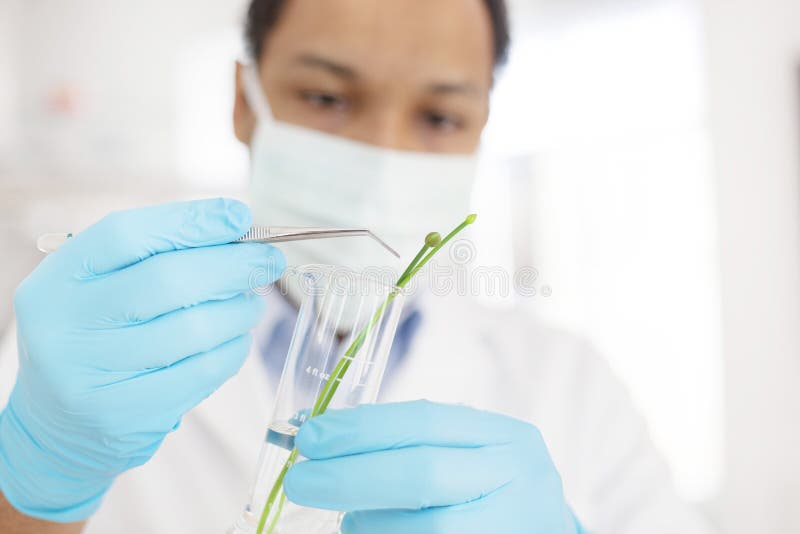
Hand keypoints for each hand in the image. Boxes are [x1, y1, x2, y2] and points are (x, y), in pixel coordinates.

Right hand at [0, 199, 283, 521]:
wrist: (54, 427)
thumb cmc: (93, 337)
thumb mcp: (98, 289)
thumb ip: (153, 256)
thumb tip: (235, 229)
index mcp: (57, 279)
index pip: (126, 234)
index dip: (191, 221)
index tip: (239, 216)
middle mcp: (65, 325)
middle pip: (168, 280)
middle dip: (232, 266)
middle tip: (269, 261)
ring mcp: (92, 375)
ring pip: (193, 329)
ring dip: (238, 311)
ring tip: (252, 304)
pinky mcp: (124, 416)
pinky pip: (200, 372)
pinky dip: (232, 350)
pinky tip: (237, 339)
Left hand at [285, 400, 583, 533]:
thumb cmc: (492, 493)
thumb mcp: (469, 456)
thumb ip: (412, 443)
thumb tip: (325, 436)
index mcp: (507, 437)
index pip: (426, 421)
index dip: (363, 428)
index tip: (311, 436)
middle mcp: (519, 476)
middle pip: (424, 472)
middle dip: (351, 475)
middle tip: (301, 479)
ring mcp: (515, 523)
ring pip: (428, 526)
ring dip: (369, 521)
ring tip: (347, 519)